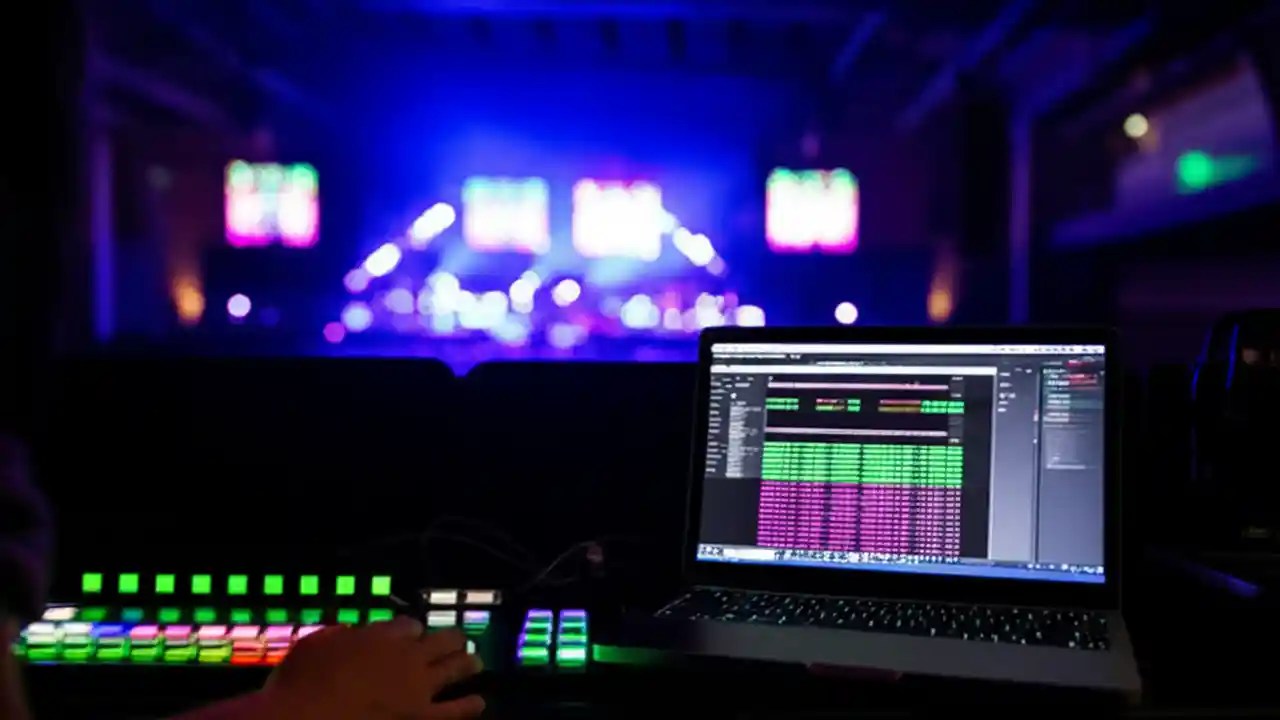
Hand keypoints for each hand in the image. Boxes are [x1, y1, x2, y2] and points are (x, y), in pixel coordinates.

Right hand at [262, 618, 483, 719]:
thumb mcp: (318, 645)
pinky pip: (454, 712)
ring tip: (475, 661)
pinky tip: (479, 703)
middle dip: (450, 638)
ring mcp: (419, 689)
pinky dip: (469, 706)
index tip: (412, 632)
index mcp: (382, 636)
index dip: (411, 629)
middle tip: (459, 638)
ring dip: (467, 663)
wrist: (306, 718)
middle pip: (440, 640)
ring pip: (455, 668)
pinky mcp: (423, 718)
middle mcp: (408, 657)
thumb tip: (355, 636)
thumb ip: (344, 638)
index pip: (408, 625)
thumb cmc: (302, 682)